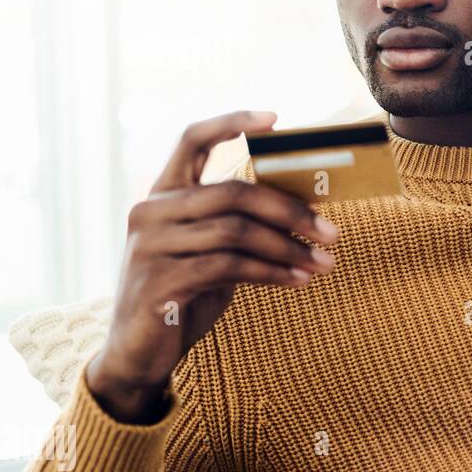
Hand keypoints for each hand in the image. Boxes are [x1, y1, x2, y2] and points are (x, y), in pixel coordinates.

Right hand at [86, 110, 339, 421]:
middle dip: (291, 212)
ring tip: (324, 264)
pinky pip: (229, 267)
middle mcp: (151, 211)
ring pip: (237, 232)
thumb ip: (239, 223)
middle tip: (333, 232)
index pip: (191, 140)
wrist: (138, 353)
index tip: (275, 119)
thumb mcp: (211, 251)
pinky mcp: (159, 280)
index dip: (231, 122)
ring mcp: (150, 245)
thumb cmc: (184, 294)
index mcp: (163, 194)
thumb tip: (305, 206)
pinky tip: (298, 281)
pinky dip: (272, 272)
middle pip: (234, 192)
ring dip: (289, 249)